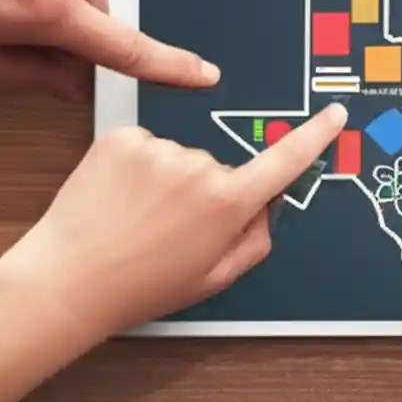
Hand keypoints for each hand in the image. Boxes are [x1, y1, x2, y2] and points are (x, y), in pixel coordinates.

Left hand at [0, 103, 347, 343]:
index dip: (314, 136)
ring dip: (164, 181)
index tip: (334, 114)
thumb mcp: (212, 279)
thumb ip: (253, 241)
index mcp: (227, 204)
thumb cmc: (140, 287)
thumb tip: (268, 206)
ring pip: (179, 156)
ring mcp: (158, 148)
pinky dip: (135, 168)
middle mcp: (199, 167)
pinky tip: (116, 200)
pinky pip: (145, 145)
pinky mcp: (122, 137)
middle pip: (218, 168)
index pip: (284, 161)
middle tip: (167, 231)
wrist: (68, 280)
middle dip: (204, 192)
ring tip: (134, 219)